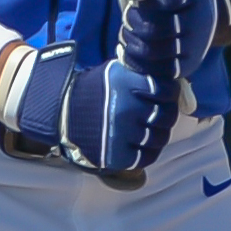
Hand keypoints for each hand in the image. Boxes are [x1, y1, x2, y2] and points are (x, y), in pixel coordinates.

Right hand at [2, 42, 177, 174]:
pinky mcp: (117, 156)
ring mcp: (123, 134)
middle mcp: (127, 109)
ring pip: (159, 139)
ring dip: (159, 135)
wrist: (61, 113)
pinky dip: (147, 152)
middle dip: (166, 116)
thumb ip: (139, 77)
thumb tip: (169, 82)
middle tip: (161, 115)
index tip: (166, 96)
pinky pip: (145, 157)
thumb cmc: (91, 91)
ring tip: (152, 131)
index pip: (166, 91)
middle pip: (165, 117)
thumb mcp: (114, 74)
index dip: (170, 93)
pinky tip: (143, 145)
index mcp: (127, 85)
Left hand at [118, 0, 230, 80]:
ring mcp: (196, 47)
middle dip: (132, 21)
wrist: (197, 10)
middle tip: (128, 15)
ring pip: (151, 51)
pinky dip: (136, 60)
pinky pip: (155, 70)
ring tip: (129, 30)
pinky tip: (132, 46)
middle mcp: (201, 21)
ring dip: (131, 40)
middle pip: (154, 29)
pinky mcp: (188, 66)